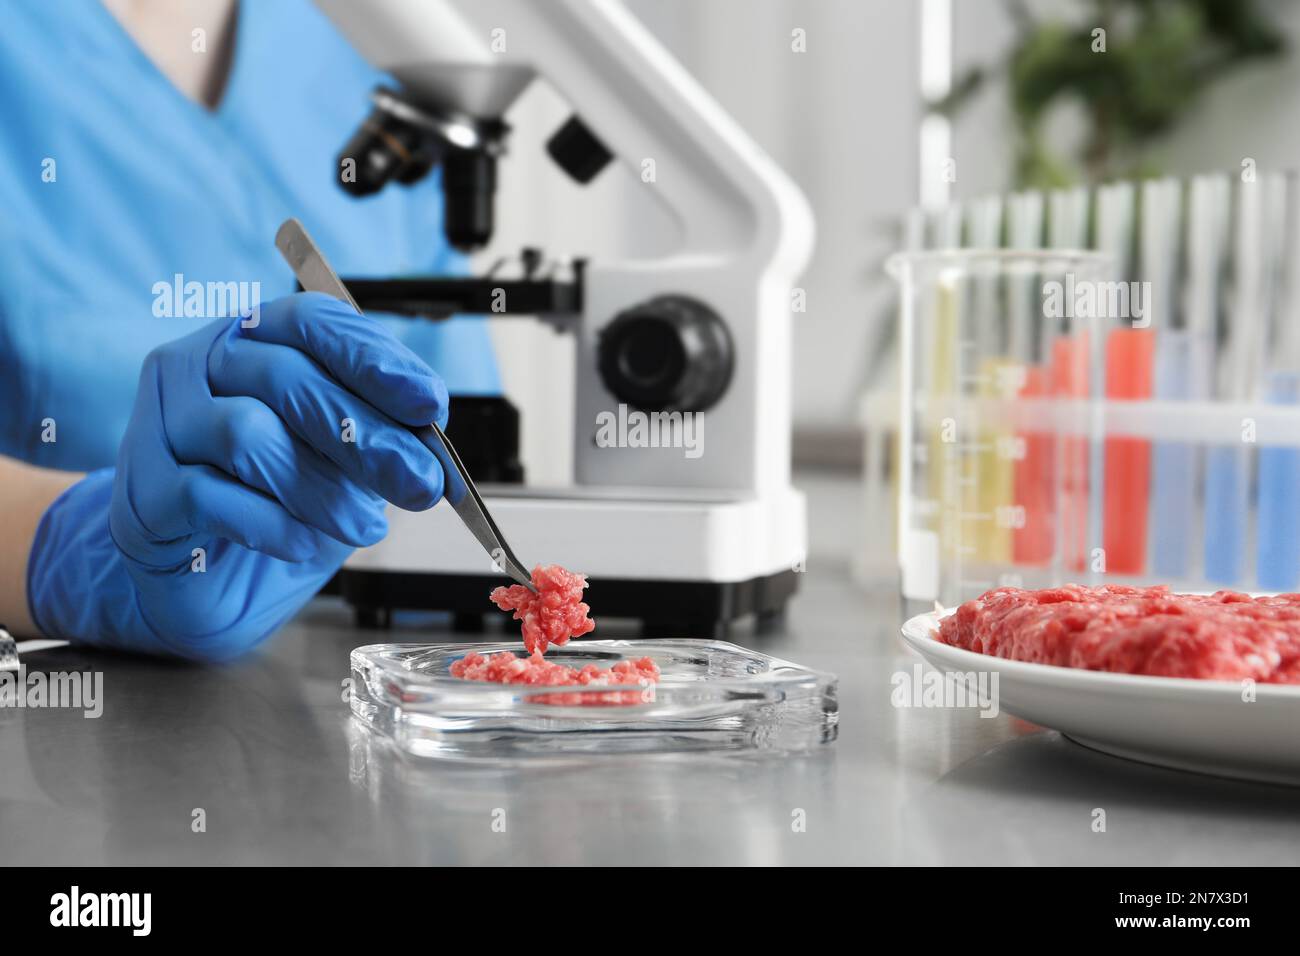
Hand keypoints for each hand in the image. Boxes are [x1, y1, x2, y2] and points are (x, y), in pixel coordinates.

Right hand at [28, 293, 447, 660]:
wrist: (201, 580)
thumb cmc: (275, 502)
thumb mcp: (340, 463)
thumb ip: (374, 439)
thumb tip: (427, 445)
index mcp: (254, 340)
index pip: (313, 323)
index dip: (374, 361)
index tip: (431, 405)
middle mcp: (198, 365)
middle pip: (285, 377)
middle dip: (366, 436)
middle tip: (421, 483)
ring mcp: (162, 424)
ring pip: (246, 434)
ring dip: (320, 486)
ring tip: (364, 527)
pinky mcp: (143, 490)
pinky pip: (207, 495)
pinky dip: (268, 523)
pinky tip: (302, 542)